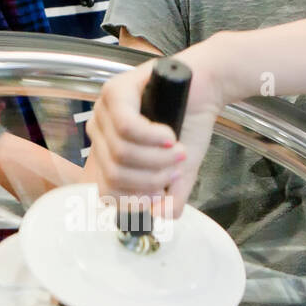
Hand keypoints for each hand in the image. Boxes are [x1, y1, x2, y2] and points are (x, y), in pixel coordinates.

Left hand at [86, 38, 229, 219]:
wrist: (206, 89)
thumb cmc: (189, 125)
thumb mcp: (180, 171)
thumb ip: (170, 198)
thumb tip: (160, 216)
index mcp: (107, 153)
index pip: (106, 192)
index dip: (136, 198)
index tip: (162, 192)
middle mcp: (99, 132)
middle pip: (114, 174)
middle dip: (152, 179)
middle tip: (176, 169)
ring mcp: (103, 111)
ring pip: (121, 153)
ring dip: (157, 159)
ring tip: (178, 150)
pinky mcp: (116, 92)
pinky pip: (128, 128)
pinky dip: (154, 138)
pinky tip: (170, 135)